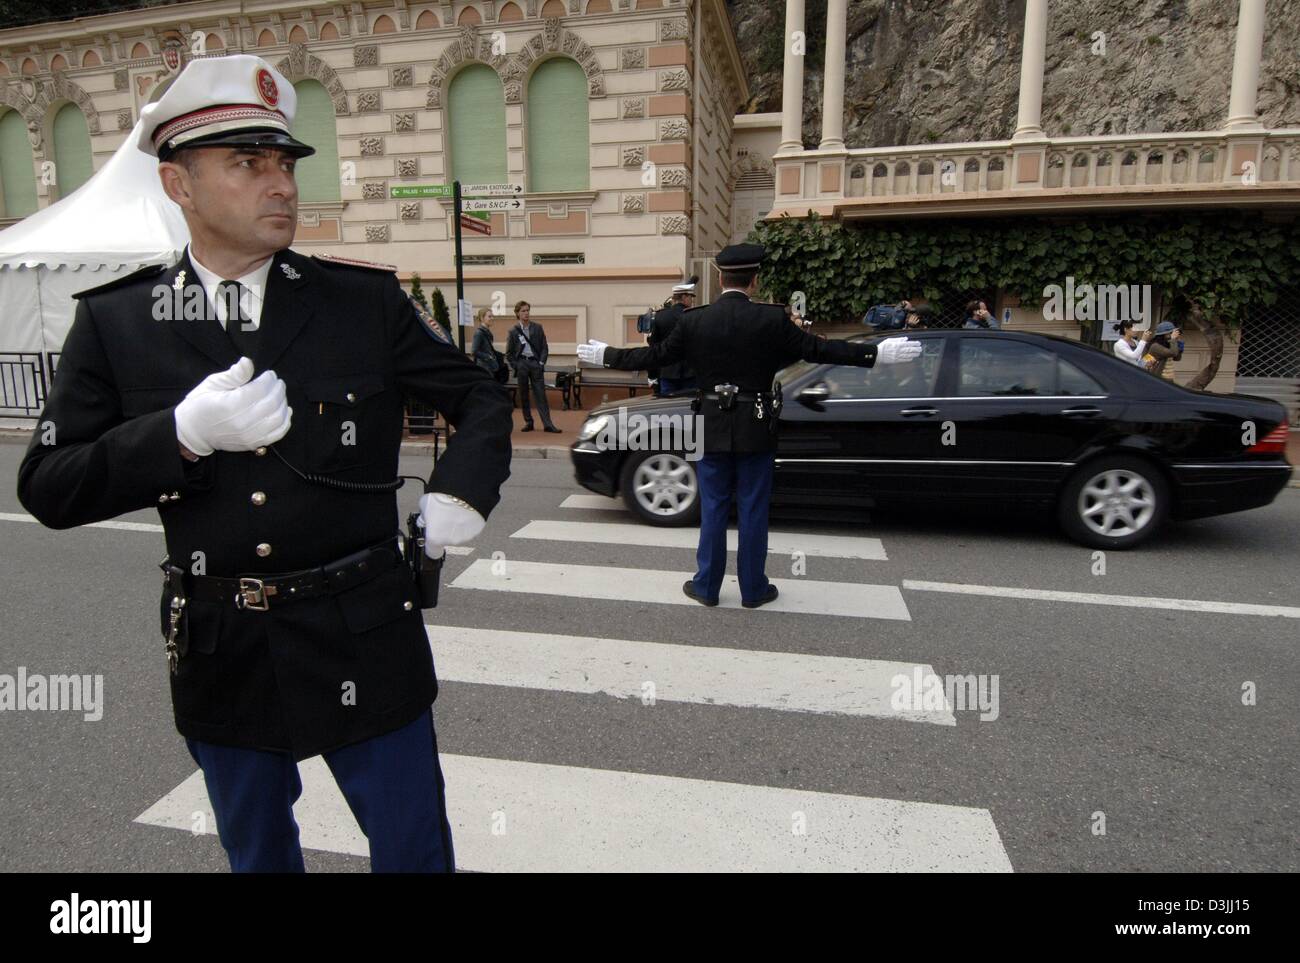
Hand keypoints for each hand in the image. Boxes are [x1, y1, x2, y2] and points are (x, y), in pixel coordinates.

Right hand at [174, 357, 291, 455]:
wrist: (194, 431)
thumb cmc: (201, 403)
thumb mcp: (213, 383)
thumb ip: (234, 375)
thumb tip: (247, 362)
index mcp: (229, 404)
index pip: (259, 390)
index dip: (269, 380)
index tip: (270, 374)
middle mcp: (240, 422)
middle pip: (271, 403)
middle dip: (278, 390)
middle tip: (278, 382)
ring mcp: (248, 435)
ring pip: (277, 418)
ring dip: (283, 403)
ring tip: (280, 394)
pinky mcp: (253, 444)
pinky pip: (277, 434)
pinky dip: (285, 422)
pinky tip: (285, 411)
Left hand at [418, 492, 485, 557]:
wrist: (465, 490)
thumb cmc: (444, 497)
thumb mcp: (424, 505)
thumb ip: (424, 517)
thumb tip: (425, 519)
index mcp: (435, 538)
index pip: (431, 552)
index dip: (430, 545)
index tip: (431, 539)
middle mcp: (451, 541)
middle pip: (445, 540)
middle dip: (443, 530)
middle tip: (442, 516)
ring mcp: (466, 536)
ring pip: (458, 534)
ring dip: (455, 526)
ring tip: (454, 511)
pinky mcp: (477, 529)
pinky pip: (469, 529)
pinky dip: (466, 522)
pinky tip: (464, 512)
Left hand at [576, 339, 607, 365]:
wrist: (610, 357)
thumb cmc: (606, 350)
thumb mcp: (601, 344)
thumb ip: (595, 342)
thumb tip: (590, 341)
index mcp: (593, 348)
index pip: (585, 347)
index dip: (581, 347)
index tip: (579, 346)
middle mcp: (592, 353)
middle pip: (584, 352)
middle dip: (580, 351)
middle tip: (577, 351)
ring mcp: (593, 358)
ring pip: (585, 356)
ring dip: (581, 355)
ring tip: (579, 354)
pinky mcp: (594, 361)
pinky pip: (588, 360)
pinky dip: (584, 359)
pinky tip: (582, 358)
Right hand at [878, 336, 923, 364]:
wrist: (877, 354)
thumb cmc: (883, 346)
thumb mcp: (890, 340)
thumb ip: (899, 339)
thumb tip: (906, 339)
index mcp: (897, 344)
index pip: (908, 344)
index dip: (915, 344)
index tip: (919, 344)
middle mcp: (898, 350)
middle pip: (910, 350)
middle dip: (916, 349)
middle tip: (920, 349)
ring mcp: (897, 356)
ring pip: (908, 355)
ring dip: (914, 354)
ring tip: (918, 353)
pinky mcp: (896, 361)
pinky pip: (904, 360)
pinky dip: (908, 359)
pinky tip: (912, 358)